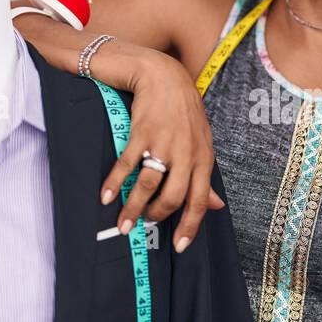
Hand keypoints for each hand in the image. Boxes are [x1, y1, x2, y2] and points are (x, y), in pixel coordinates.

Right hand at [99, 50, 224, 251]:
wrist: (163, 75)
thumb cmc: (183, 112)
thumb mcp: (202, 143)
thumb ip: (206, 175)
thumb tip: (217, 206)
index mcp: (204, 158)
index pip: (200, 200)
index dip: (190, 226)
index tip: (179, 247)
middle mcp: (187, 153)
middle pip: (173, 198)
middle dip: (157, 217)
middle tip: (144, 226)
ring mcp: (165, 143)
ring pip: (149, 186)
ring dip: (133, 208)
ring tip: (123, 223)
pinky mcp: (142, 132)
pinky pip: (127, 165)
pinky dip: (114, 183)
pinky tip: (105, 197)